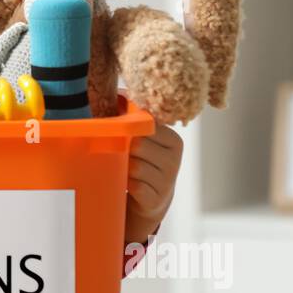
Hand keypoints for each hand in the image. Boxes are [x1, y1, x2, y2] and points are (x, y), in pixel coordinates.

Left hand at [125, 121, 181, 246]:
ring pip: (133, 166)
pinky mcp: (155, 200)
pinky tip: (127, 183)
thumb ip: (135, 118)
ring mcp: (167, 181)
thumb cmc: (142, 162)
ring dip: (122, 168)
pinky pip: (133, 186)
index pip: (146, 126)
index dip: (128, 129)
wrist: (151, 200)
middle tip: (119, 153)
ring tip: (122, 169)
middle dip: (123, 149)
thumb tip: (118, 93)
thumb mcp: (145, 140)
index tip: (122, 134)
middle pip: (137, 145)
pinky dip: (125, 184)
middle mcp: (174, 160)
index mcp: (173, 141)